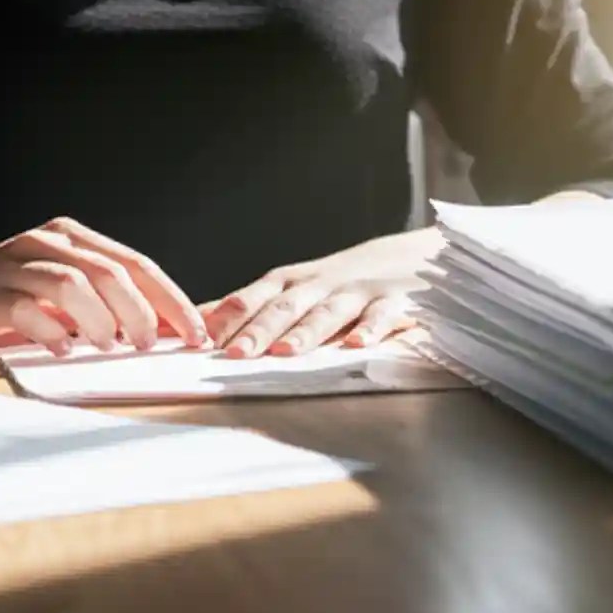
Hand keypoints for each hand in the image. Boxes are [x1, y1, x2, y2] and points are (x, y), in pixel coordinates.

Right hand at [0, 217, 206, 353]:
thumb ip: (109, 306)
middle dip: (141, 311)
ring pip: (73, 283)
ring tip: (109, 347)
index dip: (171, 300)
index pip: (137, 264)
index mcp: (75, 238)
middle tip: (151, 345)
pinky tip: (62, 350)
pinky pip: (27, 308)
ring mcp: (15, 264)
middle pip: (110, 271)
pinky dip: (51, 331)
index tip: (197, 335)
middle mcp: (47, 243)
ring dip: (99, 320)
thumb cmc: (13, 303)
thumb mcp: (67, 298)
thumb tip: (170, 334)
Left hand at [203, 228, 447, 357]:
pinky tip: (358, 345)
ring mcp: (358, 292)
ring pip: (328, 312)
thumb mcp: (295, 285)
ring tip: (285, 352)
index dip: (231, 318)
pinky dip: (371, 330)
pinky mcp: (395, 302)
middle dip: (259, 330)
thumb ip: (251, 303)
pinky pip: (382, 317)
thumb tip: (201, 316)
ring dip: (306, 332)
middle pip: (286, 307)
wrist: (411, 257)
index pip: (256, 297)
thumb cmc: (341, 280)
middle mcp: (321, 285)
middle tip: (235, 355)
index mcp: (293, 282)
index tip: (204, 340)